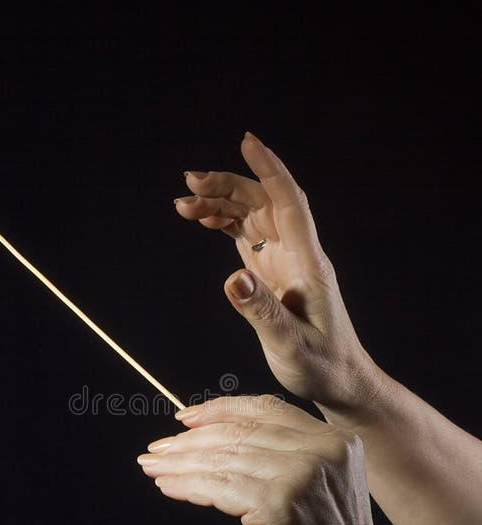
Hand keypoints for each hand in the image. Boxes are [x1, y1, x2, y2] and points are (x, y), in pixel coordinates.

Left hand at [137, 395, 394, 524]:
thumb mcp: (318, 493)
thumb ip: (285, 460)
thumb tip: (216, 440)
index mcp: (336, 441)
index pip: (267, 409)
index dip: (220, 410)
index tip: (185, 419)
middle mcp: (324, 450)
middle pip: (240, 432)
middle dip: (190, 440)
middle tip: (157, 449)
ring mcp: (303, 475)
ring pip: (225, 458)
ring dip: (181, 462)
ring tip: (153, 467)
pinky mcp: (279, 503)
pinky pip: (219, 486)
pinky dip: (188, 484)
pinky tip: (169, 486)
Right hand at [174, 132, 380, 413]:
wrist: (341, 382)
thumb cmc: (322, 366)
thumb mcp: (290, 345)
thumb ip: (261, 312)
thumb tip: (232, 279)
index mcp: (308, 264)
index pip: (290, 204)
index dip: (269, 170)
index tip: (247, 142)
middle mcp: (298, 256)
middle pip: (264, 203)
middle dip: (229, 184)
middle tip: (189, 182)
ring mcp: (285, 263)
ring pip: (253, 217)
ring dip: (221, 203)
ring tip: (184, 203)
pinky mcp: (273, 275)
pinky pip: (248, 237)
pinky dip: (225, 224)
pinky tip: (204, 220)